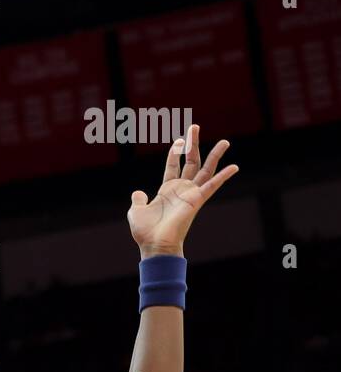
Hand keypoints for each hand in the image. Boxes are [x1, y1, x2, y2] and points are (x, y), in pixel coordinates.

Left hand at [128, 125, 238, 257]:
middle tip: (196, 126)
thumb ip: (138, 200)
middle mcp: (182, 190)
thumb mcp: (136, 211)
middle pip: (191, 162)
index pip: (173, 166)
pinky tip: (234, 166)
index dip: (175, 153)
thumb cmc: (145, 231)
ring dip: (215, 155)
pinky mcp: (197, 200)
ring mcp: (191, 194)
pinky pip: (212, 185)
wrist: (154, 245)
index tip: (179, 139)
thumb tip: (138, 193)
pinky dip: (223, 176)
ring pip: (206, 170)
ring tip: (225, 141)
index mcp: (167, 190)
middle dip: (194, 144)